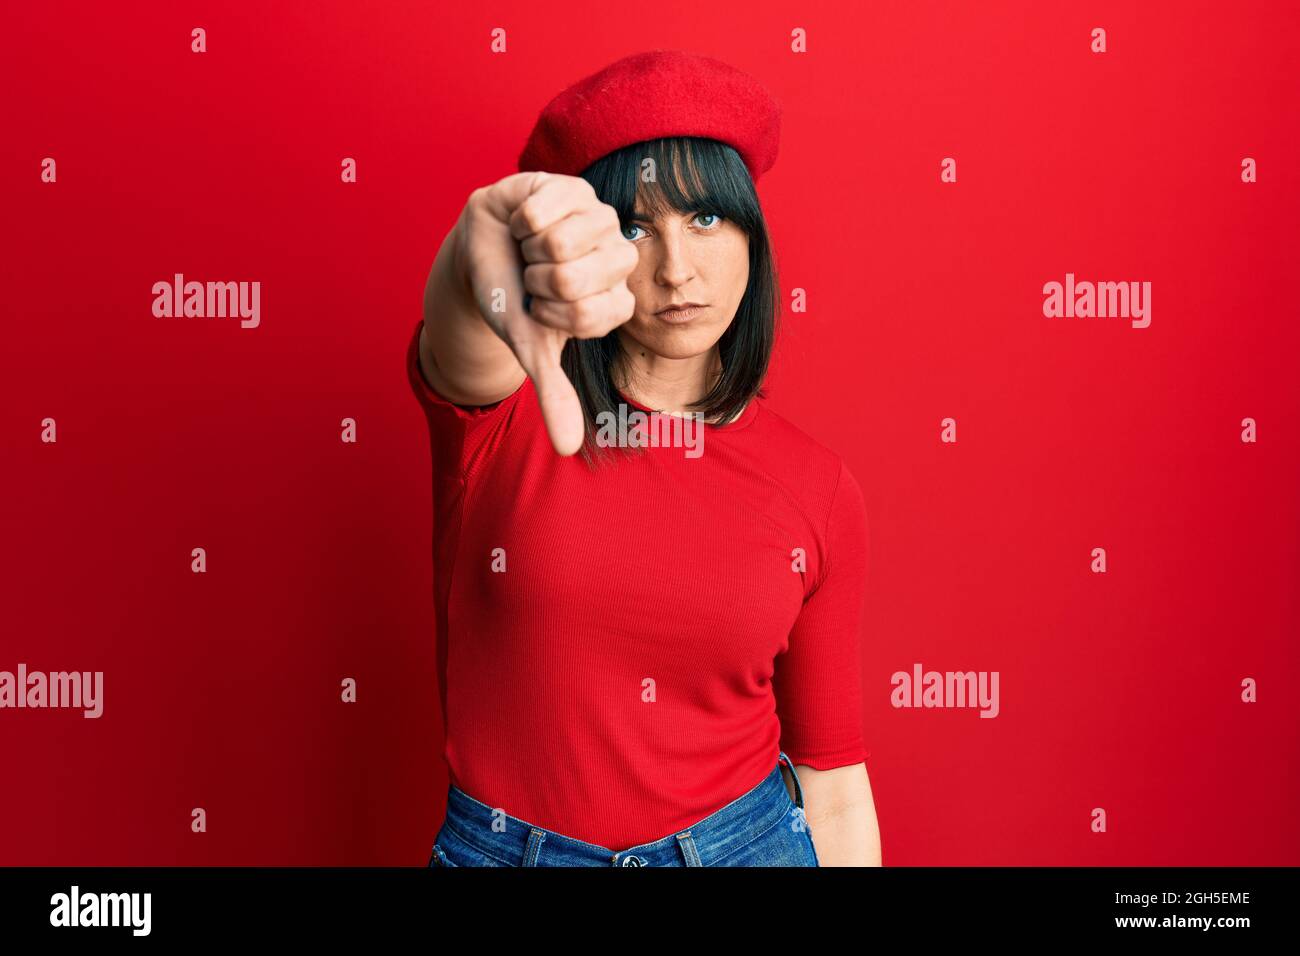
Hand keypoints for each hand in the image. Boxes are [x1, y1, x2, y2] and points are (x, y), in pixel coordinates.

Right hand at [456, 171, 637, 455]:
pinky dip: (519, 220)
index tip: (543, 309)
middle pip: (573, 279)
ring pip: (559, 242)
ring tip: (530, 249)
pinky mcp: (575, 187)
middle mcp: (620, 258)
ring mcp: (602, 218)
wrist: (483, 253)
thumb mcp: (531, 348)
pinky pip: (542, 209)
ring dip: (527, 249)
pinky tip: (524, 222)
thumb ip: (554, 394)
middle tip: (534, 276)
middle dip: (536, 282)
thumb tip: (568, 450)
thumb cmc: (513, 299)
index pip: (588, 316)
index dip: (549, 314)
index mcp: (617, 299)